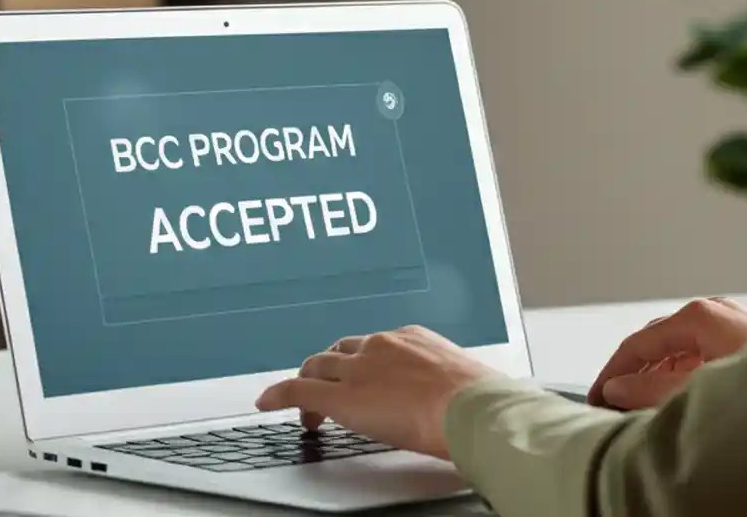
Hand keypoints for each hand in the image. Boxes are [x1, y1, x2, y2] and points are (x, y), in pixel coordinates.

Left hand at [256, 326, 498, 459]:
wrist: (470, 408)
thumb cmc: (478, 401)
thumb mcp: (463, 381)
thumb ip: (444, 384)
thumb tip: (450, 403)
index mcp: (412, 339)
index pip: (374, 346)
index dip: (360, 363)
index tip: (361, 375)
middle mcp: (381, 345)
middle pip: (340, 351)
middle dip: (328, 369)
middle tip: (325, 391)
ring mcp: (359, 368)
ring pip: (317, 367)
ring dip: (308, 384)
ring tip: (305, 406)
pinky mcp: (341, 394)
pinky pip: (300, 389)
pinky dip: (280, 394)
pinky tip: (268, 402)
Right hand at [588, 297, 746, 409]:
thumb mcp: (695, 387)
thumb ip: (649, 388)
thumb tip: (617, 389)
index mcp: (698, 315)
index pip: (636, 343)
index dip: (610, 373)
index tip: (595, 399)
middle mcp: (715, 313)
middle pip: (657, 344)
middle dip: (633, 375)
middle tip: (614, 406)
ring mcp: (733, 325)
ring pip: (680, 351)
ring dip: (659, 377)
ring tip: (646, 407)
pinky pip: (702, 356)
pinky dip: (684, 376)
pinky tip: (683, 399)